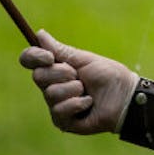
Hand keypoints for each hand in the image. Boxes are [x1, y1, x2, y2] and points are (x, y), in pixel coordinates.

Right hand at [18, 30, 137, 134]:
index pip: (29, 60)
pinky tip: (89, 103)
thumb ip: (60, 50)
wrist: (124, 96)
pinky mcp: (62, 121)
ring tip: (87, 91)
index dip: (34, 56)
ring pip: (51, 93)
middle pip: (38, 76)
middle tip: (79, 76)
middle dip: (63, 73)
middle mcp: (51, 86)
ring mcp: (55, 104)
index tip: (49, 57)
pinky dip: (78, 104)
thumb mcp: (83, 59)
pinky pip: (59, 110)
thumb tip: (39, 34)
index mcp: (55, 69)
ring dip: (74, 89)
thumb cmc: (108, 76)